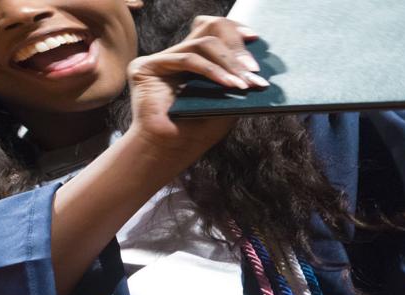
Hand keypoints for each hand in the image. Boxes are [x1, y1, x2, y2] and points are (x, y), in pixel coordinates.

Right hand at [127, 16, 268, 160]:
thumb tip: (258, 68)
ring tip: (244, 83)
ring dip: (228, 63)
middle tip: (254, 71)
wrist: (167, 154)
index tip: (255, 40)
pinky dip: (212, 71)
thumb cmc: (195, 135)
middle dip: (236, 50)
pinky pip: (186, 59)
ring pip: (201, 44)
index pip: (215, 33)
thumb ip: (237, 84)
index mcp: (192, 62)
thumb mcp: (225, 107)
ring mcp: (160, 60)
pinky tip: (229, 85)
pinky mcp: (146, 66)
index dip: (236, 34)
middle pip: (209, 31)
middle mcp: (175, 56)